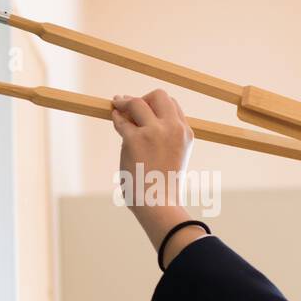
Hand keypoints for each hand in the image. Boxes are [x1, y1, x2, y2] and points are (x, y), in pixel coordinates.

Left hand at [110, 89, 194, 207]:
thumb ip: (165, 138)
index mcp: (186, 133)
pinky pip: (121, 120)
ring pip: (137, 102)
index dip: (156, 105)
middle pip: (159, 96)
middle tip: (130, 106)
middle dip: (143, 98)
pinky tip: (114, 117)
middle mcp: (173, 128)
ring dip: (124, 102)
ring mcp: (154, 132)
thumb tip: (138, 121)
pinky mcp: (135, 139)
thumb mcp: (174, 156)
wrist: (160, 204)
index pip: (172, 105)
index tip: (144, 110)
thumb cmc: (163, 186)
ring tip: (116, 104)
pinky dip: (116, 117)